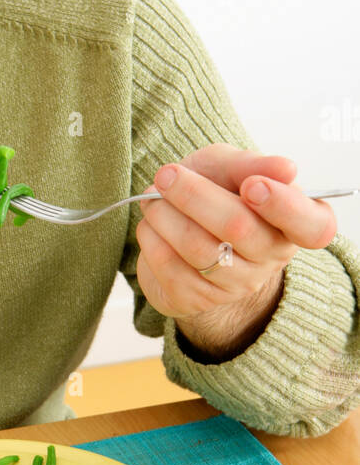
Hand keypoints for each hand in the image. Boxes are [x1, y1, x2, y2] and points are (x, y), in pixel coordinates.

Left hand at [135, 143, 337, 338]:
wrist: (184, 225)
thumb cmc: (217, 190)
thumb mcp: (232, 167)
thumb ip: (254, 164)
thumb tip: (286, 168)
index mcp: (296, 221)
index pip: (313, 227)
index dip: (283, 206)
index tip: (252, 185)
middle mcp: (272, 258)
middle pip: (237, 228)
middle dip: (193, 195)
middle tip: (167, 175)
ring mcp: (236, 285)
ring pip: (197, 248)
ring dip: (164, 215)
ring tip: (152, 197)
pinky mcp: (197, 300)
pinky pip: (169, 268)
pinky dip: (151, 237)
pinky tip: (150, 224)